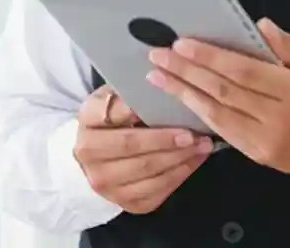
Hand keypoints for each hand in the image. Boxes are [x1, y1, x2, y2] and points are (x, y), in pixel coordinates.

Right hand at [72, 85, 213, 213]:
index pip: (113, 115)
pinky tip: (195, 159)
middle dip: (167, 140)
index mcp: (87, 122)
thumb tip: (159, 87)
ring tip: (203, 144)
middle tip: (194, 133)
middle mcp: (90, 157)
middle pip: (132, 147)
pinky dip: (181, 173)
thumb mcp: (114, 97)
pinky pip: (158, 190)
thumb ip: (129, 94)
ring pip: (148, 172)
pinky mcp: (127, 204)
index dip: (139, 111)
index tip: (166, 102)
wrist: (98, 157)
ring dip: (180, 158)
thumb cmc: (112, 119)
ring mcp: (106, 185)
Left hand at [147, 19, 289, 198]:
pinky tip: (186, 101)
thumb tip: (261, 26)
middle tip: (158, 56)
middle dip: (185, 72)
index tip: (183, 43)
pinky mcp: (262, 156)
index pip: (242, 71)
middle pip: (222, 91)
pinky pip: (225, 133)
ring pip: (217, 114)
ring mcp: (268, 142)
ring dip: (184, 94)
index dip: (208, 57)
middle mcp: (279, 120)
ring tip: (160, 77)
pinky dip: (203, 115)